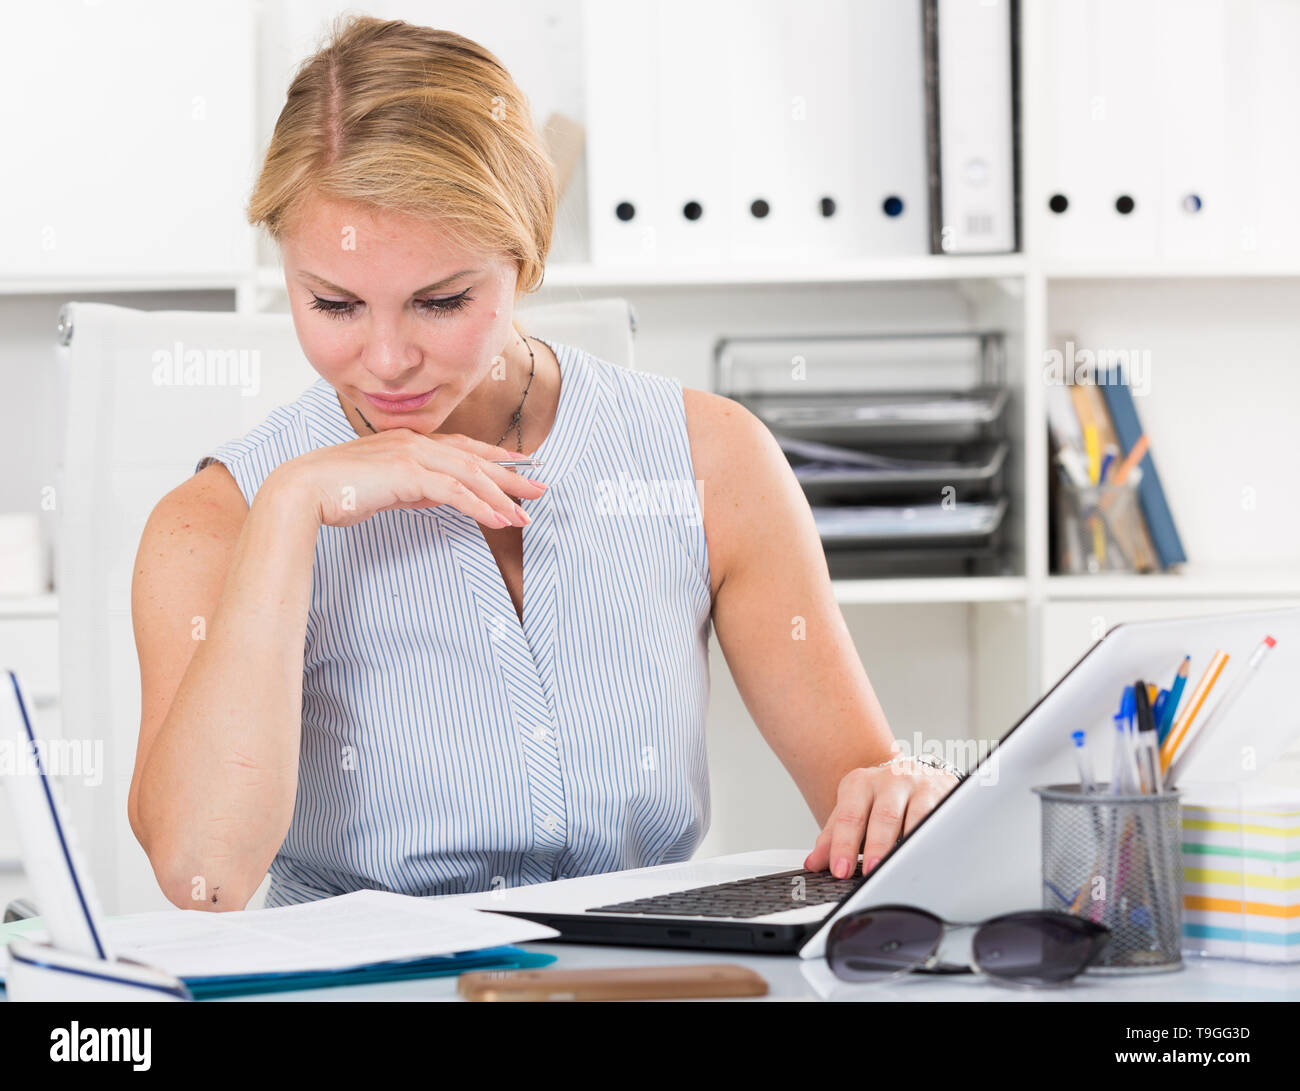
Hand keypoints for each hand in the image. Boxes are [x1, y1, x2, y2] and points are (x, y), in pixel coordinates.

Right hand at [270, 429, 547, 528]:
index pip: (463, 447)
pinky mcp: (408, 475)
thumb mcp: (384, 489)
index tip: (521, 463)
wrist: (304, 489)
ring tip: (525, 514)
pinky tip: (499, 520)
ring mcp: (413, 455)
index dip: (495, 455)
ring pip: (471, 475)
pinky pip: (455, 492)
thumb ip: (411, 488)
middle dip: (511, 475)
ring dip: (502, 495)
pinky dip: (480, 506)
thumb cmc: (337, 492)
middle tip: (541, 488)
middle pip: (476, 459)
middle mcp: (416, 443)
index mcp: (410, 443)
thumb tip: (436, 496)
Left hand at [804, 758, 960, 878]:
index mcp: (860, 783)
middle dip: (876, 846)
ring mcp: (920, 785)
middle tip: (871, 873)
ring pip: (917, 816)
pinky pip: (943, 818)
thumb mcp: (852, 810)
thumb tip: (813, 863)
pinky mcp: (945, 794)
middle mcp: (890, 780)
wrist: (915, 772)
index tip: (840, 870)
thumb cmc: (880, 798)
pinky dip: (937, 838)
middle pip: (883, 816)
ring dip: (910, 844)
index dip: (844, 844)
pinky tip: (932, 855)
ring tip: (901, 867)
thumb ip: (833, 836)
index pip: (849, 816)